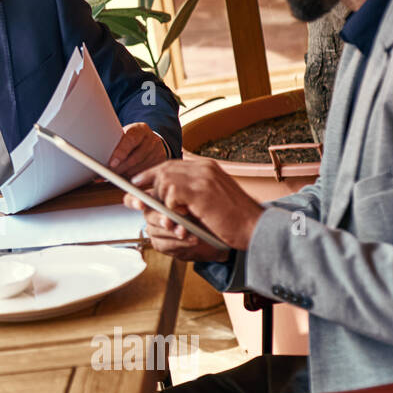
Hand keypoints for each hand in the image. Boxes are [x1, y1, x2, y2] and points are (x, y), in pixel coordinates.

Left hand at [109, 123, 168, 175]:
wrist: (149, 139)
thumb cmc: (130, 139)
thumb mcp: (124, 134)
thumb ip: (115, 142)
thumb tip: (99, 157)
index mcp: (140, 129)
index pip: (131, 140)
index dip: (121, 152)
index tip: (112, 163)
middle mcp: (151, 139)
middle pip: (136, 157)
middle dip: (121, 167)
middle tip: (109, 173)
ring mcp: (158, 151)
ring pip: (141, 167)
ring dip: (126, 174)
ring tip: (115, 175)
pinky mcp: (161, 161)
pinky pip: (146, 173)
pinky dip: (135, 177)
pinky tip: (126, 176)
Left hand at [122, 159, 263, 254]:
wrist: (256, 228)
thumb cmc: (233, 220)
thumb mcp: (205, 203)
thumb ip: (183, 195)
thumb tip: (155, 195)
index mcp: (207, 168)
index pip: (171, 164)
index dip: (151, 173)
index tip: (137, 182)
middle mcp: (204, 168)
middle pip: (163, 170)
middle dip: (149, 186)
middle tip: (142, 200)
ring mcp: (203, 177)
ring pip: (164, 182)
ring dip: (163, 202)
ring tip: (177, 216)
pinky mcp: (200, 191)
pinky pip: (171, 194)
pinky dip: (171, 208)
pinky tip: (184, 216)